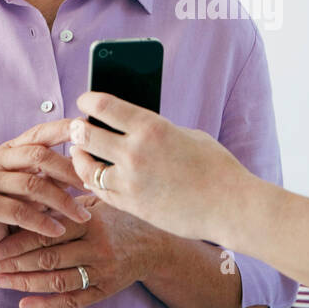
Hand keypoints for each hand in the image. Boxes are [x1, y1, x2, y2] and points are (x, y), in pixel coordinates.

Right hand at [0, 119, 91, 271]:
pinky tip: (59, 230)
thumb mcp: (36, 192)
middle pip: (38, 155)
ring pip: (32, 184)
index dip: (65, 130)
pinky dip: (42, 222)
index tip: (91, 134)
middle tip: (93, 187)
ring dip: (62, 202)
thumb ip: (54, 176)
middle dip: (70, 171)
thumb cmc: (12, 216)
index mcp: (10, 150)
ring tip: (83, 216)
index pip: (40, 133)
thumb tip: (89, 165)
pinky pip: (19, 211)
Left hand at [0, 192, 160, 307]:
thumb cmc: (120, 217)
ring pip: (57, 282)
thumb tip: (24, 197)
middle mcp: (98, 248)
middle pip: (48, 259)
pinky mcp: (107, 290)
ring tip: (0, 282)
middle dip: (14, 264)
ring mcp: (103, 272)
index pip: (47, 233)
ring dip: (25, 284)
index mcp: (92, 222)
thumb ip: (64, 203)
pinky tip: (24, 304)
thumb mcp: (97, 203)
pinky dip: (47, 304)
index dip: (17, 242)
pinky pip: (72, 301)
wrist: (159, 243)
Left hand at [65, 93, 251, 241]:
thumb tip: (131, 128)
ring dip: (80, 157)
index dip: (88, 100)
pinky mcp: (131, 206)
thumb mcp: (187, 135)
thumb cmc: (216, 167)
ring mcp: (130, 182)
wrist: (231, 207)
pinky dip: (93, 181)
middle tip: (77, 126)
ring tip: (80, 152)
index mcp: (151, 127)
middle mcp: (135, 153)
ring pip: (86, 167)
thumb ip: (155, 131)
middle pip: (85, 135)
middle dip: (78, 128)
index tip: (85, 101)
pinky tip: (94, 175)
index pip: (102, 105)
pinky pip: (99, 191)